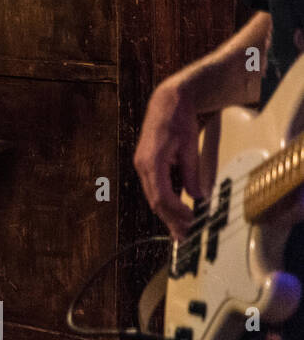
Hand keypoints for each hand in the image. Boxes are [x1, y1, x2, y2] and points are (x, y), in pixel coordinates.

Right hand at [134, 80, 202, 239]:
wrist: (166, 102)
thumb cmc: (178, 120)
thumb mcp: (190, 147)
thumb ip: (191, 174)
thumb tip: (198, 197)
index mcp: (152, 162)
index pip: (162, 196)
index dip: (177, 212)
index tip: (191, 222)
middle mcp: (142, 166)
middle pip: (155, 201)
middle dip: (170, 220)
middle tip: (184, 237)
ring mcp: (141, 165)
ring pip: (153, 197)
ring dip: (166, 214)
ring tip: (180, 230)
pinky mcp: (145, 165)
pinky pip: (153, 188)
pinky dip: (164, 202)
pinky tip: (174, 212)